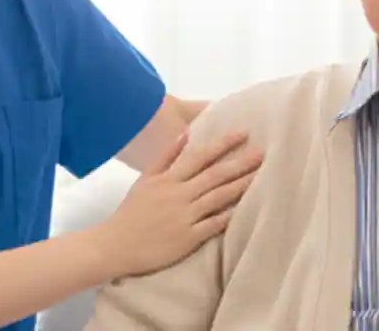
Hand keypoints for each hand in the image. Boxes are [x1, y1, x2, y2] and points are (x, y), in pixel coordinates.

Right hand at [101, 130, 262, 276]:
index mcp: (168, 179)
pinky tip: (245, 207)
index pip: (200, 156)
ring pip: (218, 198)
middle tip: (262, 153)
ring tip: (260, 176)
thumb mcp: (145, 179)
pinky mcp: (188, 238)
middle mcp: (179, 195)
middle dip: (240, 163)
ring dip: (240, 185)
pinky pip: (213, 225)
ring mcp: (185, 217)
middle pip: (215, 175)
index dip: (223, 144)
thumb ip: (166, 156)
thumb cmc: (131, 211)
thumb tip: (187, 134)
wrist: (116, 245)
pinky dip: (229, 215)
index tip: (242, 133)